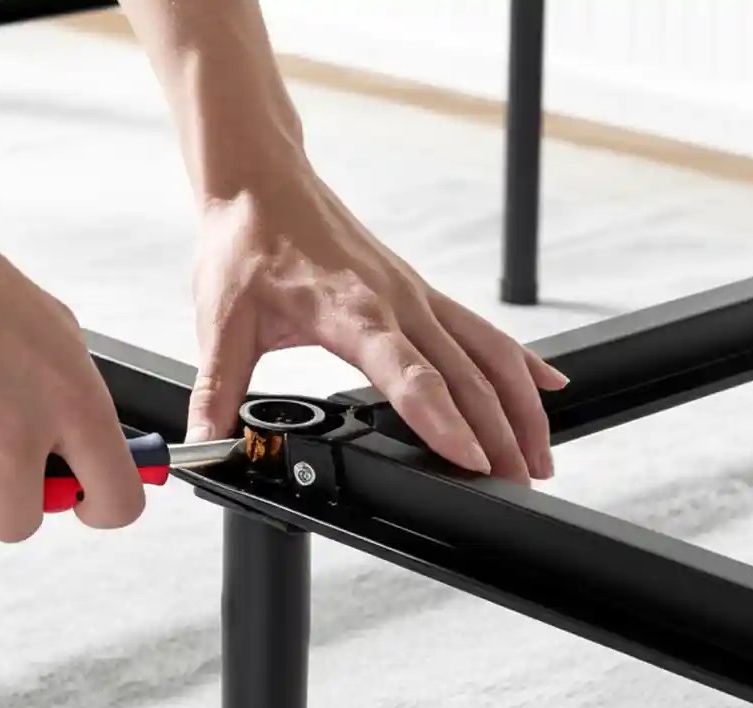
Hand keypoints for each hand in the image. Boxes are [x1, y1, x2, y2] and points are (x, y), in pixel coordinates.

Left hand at [187, 162, 568, 480]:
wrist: (261, 181)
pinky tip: (549, 386)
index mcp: (350, 311)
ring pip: (487, 353)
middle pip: (464, 374)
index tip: (472, 458)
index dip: (443, 420)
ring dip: (520, 405)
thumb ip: (216, 389)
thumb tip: (204, 445)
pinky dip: (518, 361)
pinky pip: (482, 329)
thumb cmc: (245, 242)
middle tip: (519, 483)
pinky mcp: (418, 291)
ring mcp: (414, 295)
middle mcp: (395, 302)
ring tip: (540, 457)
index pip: (409, 374)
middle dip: (498, 433)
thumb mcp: (220, 322)